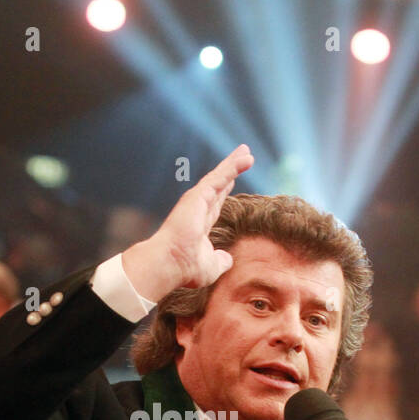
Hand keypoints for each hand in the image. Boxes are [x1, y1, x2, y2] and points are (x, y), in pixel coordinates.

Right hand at [121, 144, 254, 301]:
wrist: (171, 264)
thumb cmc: (186, 268)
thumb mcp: (211, 266)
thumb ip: (221, 261)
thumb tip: (228, 260)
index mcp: (200, 223)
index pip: (216, 202)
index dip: (226, 189)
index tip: (233, 178)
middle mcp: (198, 208)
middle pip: (219, 184)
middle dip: (230, 169)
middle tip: (243, 155)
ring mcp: (197, 200)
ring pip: (219, 177)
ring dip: (233, 163)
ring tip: (247, 151)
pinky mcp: (198, 195)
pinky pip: (220, 177)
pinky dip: (233, 167)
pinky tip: (246, 158)